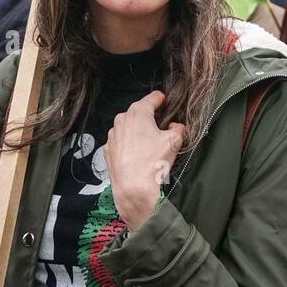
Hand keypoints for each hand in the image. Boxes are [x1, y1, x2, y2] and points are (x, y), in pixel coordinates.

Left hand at [105, 90, 183, 230]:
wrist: (133, 189)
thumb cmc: (153, 163)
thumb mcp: (174, 142)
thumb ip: (179, 129)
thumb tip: (177, 126)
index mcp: (138, 112)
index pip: (153, 97)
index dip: (163, 100)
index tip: (167, 104)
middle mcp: (122, 119)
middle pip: (140, 113)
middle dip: (151, 119)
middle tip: (162, 131)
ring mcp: (112, 135)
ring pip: (129, 127)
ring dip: (139, 132)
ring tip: (149, 147)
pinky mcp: (108, 150)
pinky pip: (121, 142)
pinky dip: (129, 145)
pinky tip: (137, 156)